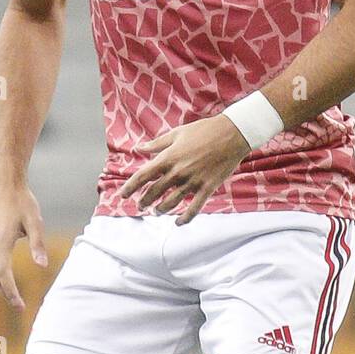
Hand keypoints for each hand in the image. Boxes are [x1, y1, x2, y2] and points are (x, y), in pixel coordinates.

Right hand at [0, 182, 47, 310]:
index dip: (11, 292)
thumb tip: (43, 267)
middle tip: (19, 306)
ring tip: (12, 296)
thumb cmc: (22, 201)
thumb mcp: (35, 221)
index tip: (20, 305)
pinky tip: (5, 279)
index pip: (3, 274)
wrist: (3, 185)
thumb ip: (38, 244)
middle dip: (5, 294)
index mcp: (1, 241)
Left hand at [118, 114, 252, 224]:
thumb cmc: (203, 130)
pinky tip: (178, 223)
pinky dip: (185, 218)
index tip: (122, 195)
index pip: (143, 176)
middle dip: (144, 201)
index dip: (130, 187)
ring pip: (171, 202)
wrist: (232, 134)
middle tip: (140, 205)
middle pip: (154, 192)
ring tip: (157, 211)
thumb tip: (139, 148)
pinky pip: (193, 208)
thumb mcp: (177, 133)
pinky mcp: (207, 188)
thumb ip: (156, 144)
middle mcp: (177, 172)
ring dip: (161, 209)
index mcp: (168, 157)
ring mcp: (192, 181)